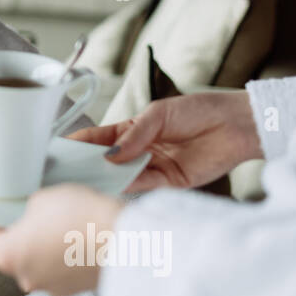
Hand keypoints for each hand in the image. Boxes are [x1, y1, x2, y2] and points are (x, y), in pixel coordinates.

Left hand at [0, 183, 121, 295]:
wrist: (126, 242)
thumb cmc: (80, 217)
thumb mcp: (42, 198)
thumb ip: (25, 208)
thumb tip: (28, 213)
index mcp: (7, 255)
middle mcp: (24, 278)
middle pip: (10, 249)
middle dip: (17, 230)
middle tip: (29, 209)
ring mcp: (49, 288)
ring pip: (36, 260)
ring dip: (42, 244)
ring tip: (60, 222)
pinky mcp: (72, 290)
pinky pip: (59, 269)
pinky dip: (62, 255)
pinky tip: (76, 238)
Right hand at [67, 91, 262, 192]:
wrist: (237, 125)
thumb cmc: (201, 111)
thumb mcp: (159, 114)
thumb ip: (134, 135)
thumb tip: (109, 155)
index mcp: (133, 130)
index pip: (99, 139)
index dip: (79, 144)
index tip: (58, 150)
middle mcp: (140, 151)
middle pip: (107, 162)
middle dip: (88, 166)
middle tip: (66, 173)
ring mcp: (154, 168)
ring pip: (124, 176)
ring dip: (107, 178)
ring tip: (86, 180)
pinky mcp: (171, 183)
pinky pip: (146, 185)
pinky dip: (130, 184)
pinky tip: (117, 181)